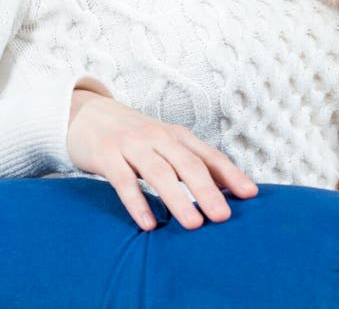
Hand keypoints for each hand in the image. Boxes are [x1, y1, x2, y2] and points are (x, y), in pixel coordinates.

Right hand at [67, 87, 258, 230]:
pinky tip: (148, 223)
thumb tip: (225, 192)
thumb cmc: (134, 137)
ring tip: (193, 224)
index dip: (230, 174)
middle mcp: (157, 137)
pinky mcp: (106, 155)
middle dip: (207, 190)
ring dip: (177, 198)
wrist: (88, 114)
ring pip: (159, 172)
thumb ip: (189, 162)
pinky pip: (123, 181)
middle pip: (187, 163)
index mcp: (176, 136)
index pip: (208, 155)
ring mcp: (131, 145)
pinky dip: (137, 202)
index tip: (250, 194)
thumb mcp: (163, 144)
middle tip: (223, 217)